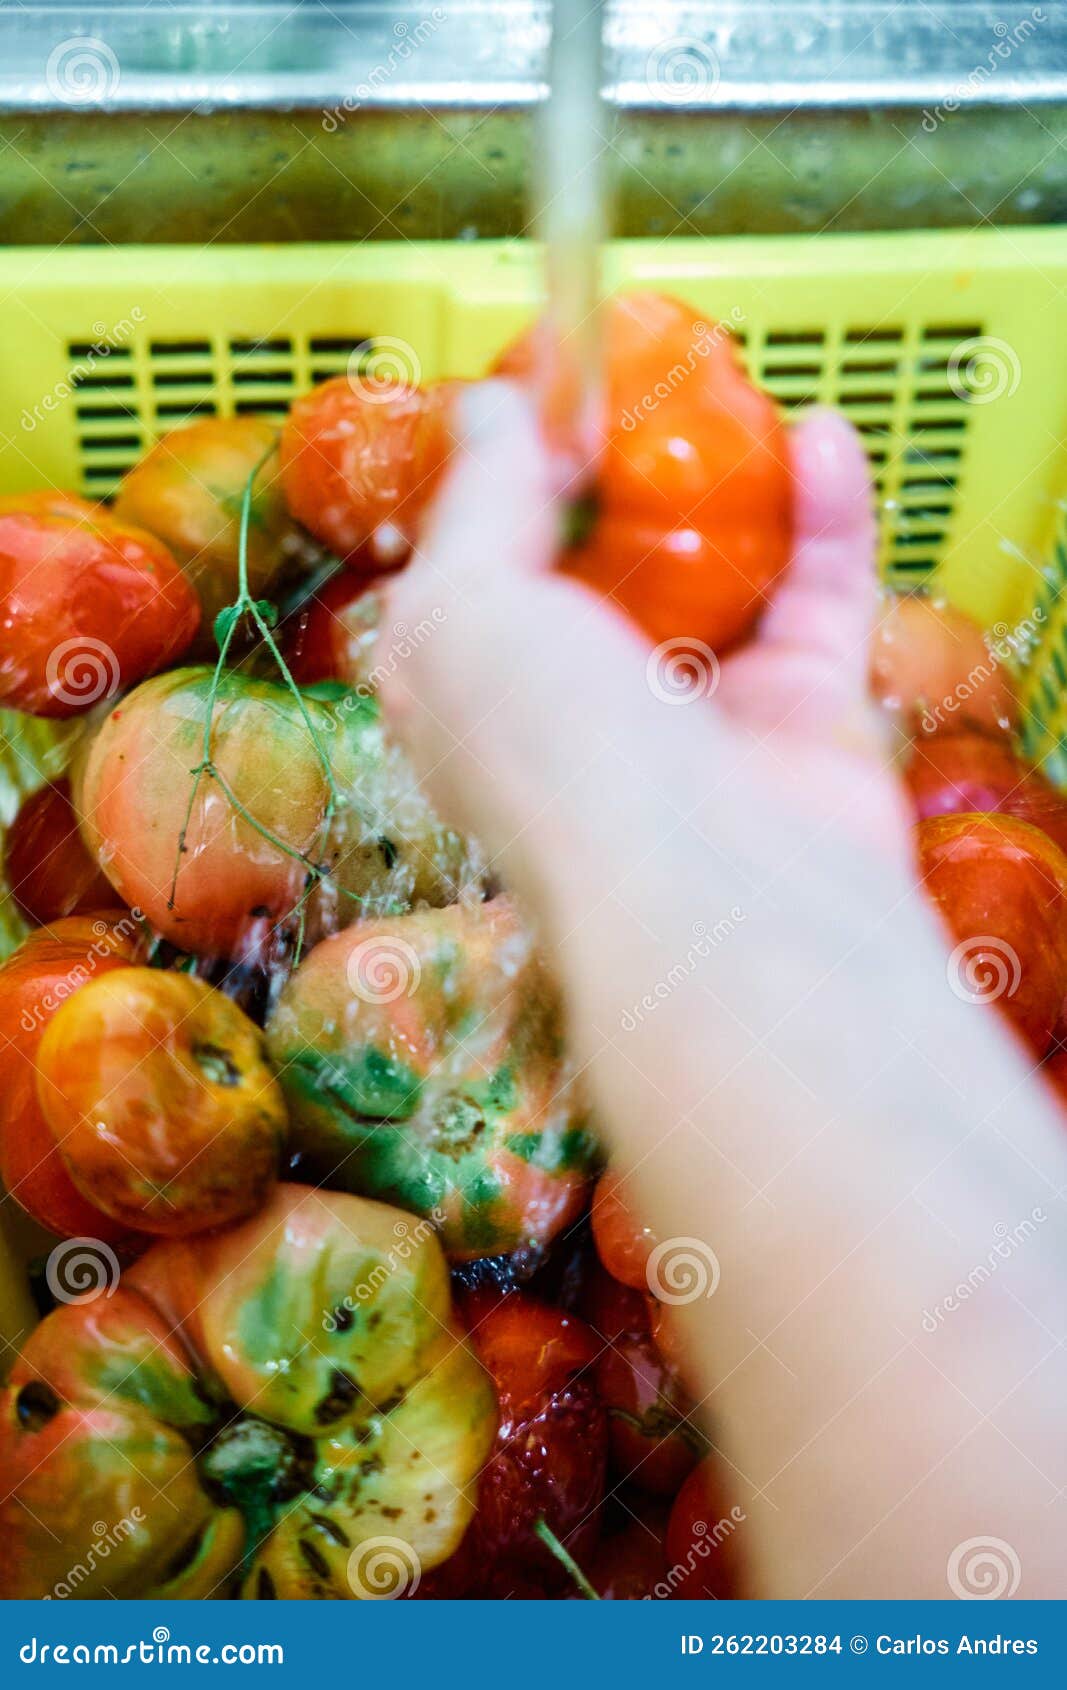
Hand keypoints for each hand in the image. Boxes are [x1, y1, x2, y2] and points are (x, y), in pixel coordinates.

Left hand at [384, 380, 911, 866]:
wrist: (719, 898)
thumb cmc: (557, 765)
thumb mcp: (463, 614)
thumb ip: (476, 509)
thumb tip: (495, 415)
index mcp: (475, 698)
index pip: (476, 580)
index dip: (496, 492)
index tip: (533, 405)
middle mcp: (584, 710)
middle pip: (603, 572)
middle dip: (622, 480)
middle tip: (644, 388)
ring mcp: (699, 713)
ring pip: (719, 575)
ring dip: (730, 485)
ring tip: (734, 398)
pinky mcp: (802, 713)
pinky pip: (820, 592)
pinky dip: (825, 515)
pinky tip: (820, 442)